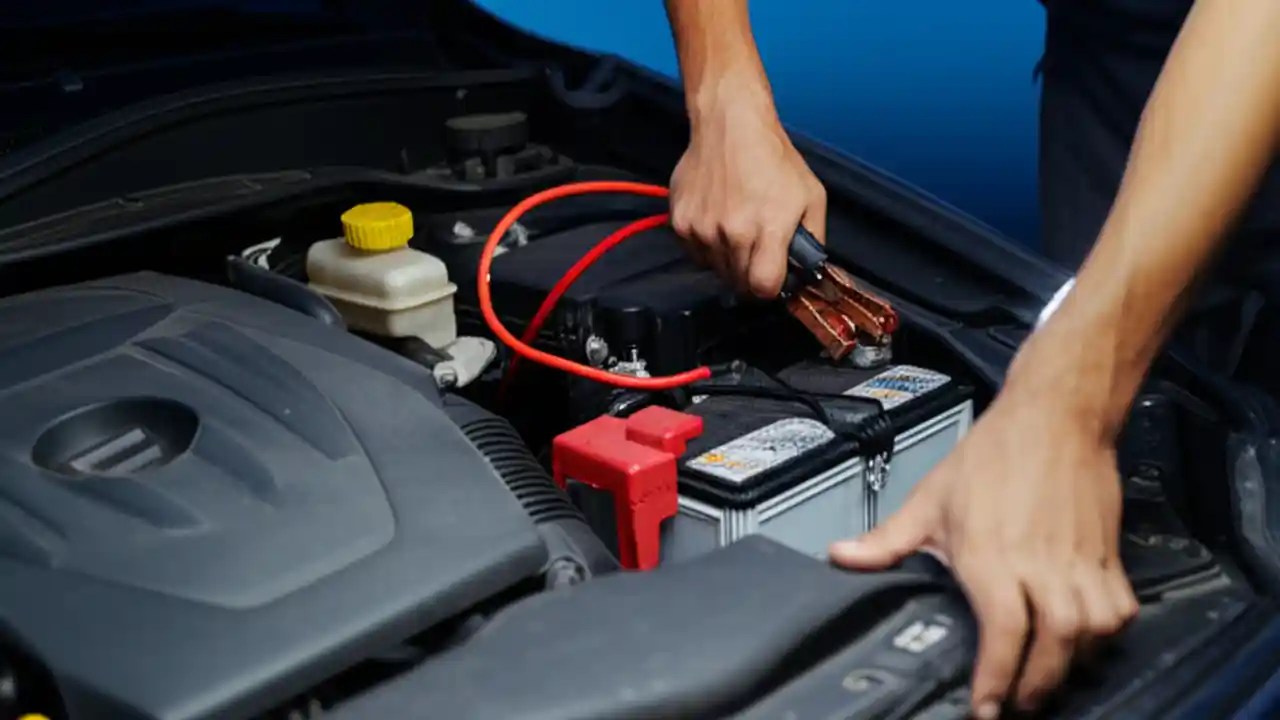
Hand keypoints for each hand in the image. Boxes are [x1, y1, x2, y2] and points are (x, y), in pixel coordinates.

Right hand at [669, 95, 826, 297]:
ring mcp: (702, 229)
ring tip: (738, 231)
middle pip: (739, 283)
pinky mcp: (680, 222)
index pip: (763, 287)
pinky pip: (696, 255)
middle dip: (751, 274)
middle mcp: (732, 232)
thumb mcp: (811, 196)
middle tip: (758, 251)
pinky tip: (719, 223)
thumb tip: (808, 272)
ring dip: (729, 261)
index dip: (770, 288)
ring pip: (717, 270)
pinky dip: (708, 248)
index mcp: (768, 227)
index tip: (772, 278)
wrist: (729, 126)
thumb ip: (813, 238)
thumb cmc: (774, 158)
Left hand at [829, 374, 1138, 717]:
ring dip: (1072, 666)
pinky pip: (1119, 612)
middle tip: (1015, 706)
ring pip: (1091, 635)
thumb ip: (887, 540)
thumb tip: (841, 557)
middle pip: (1054, 648)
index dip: (996, 680)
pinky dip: (1106, 635)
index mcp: (992, 558)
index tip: (985, 709)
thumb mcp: (930, 499)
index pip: (1002, 636)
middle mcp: (1041, 567)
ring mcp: (1080, 563)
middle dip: (1036, 688)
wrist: (1055, 417)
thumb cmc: (992, 455)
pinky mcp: (1109, 556)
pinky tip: (1084, 643)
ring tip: (1045, 681)